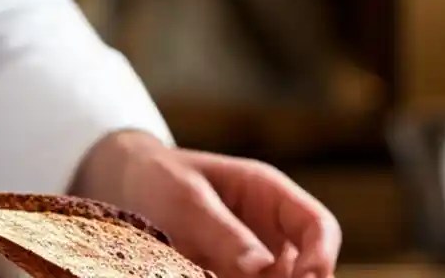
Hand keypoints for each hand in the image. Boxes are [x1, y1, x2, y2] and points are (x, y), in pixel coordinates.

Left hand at [72, 132, 340, 277]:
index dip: (321, 256)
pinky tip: (205, 277)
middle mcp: (269, 229)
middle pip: (306, 266)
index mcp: (269, 194)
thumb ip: (222, 231)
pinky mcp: (228, 274)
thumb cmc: (158, 177)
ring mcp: (252, 257)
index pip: (319, 226)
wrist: (123, 184)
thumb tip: (261, 270)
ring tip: (216, 274)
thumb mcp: (186, 197)